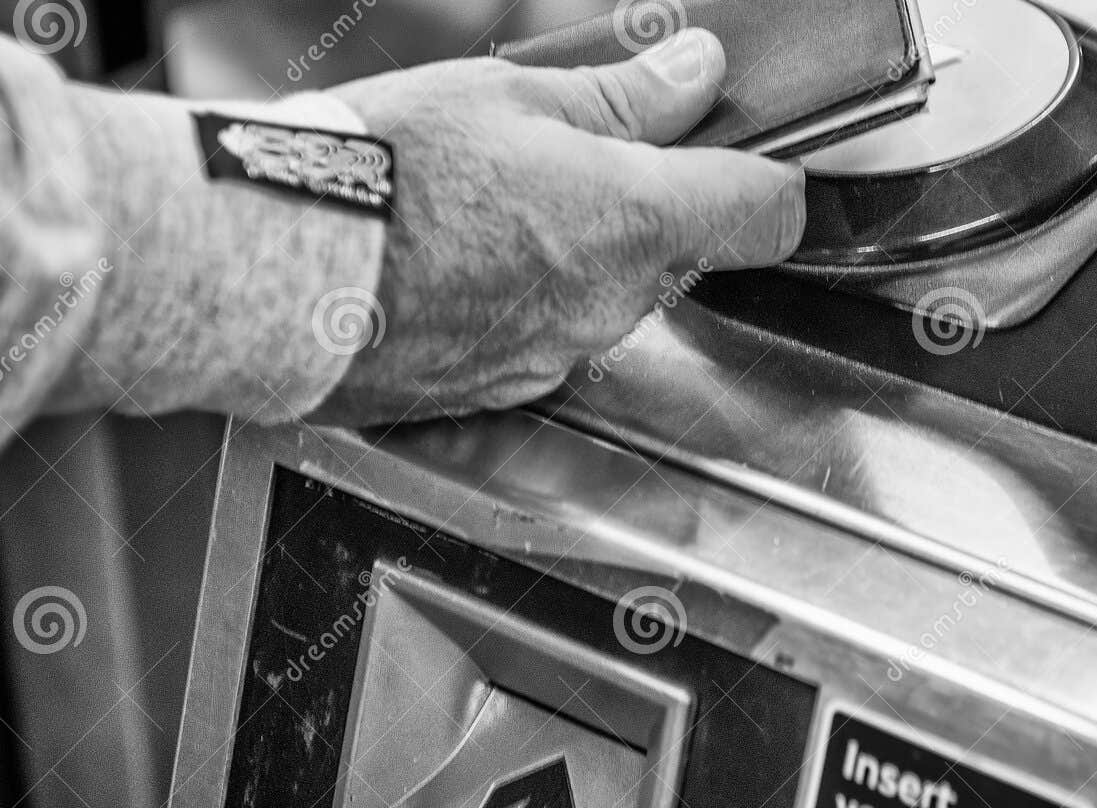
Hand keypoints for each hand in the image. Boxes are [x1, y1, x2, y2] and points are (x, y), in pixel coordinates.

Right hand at [316, 29, 804, 423]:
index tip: (756, 155)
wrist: (270, 273)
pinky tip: (458, 261)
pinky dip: (521, 300)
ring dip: (577, 251)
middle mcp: (611, 305)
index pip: (767, 213)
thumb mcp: (509, 97)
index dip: (773, 178)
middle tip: (575, 151)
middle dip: (646, 202)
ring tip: (490, 206)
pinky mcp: (503, 390)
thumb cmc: (378, 176)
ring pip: (608, 295)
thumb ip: (624, 98)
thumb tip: (695, 77)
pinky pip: (545, 338)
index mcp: (635, 219)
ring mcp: (559, 357)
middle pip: (678, 251)